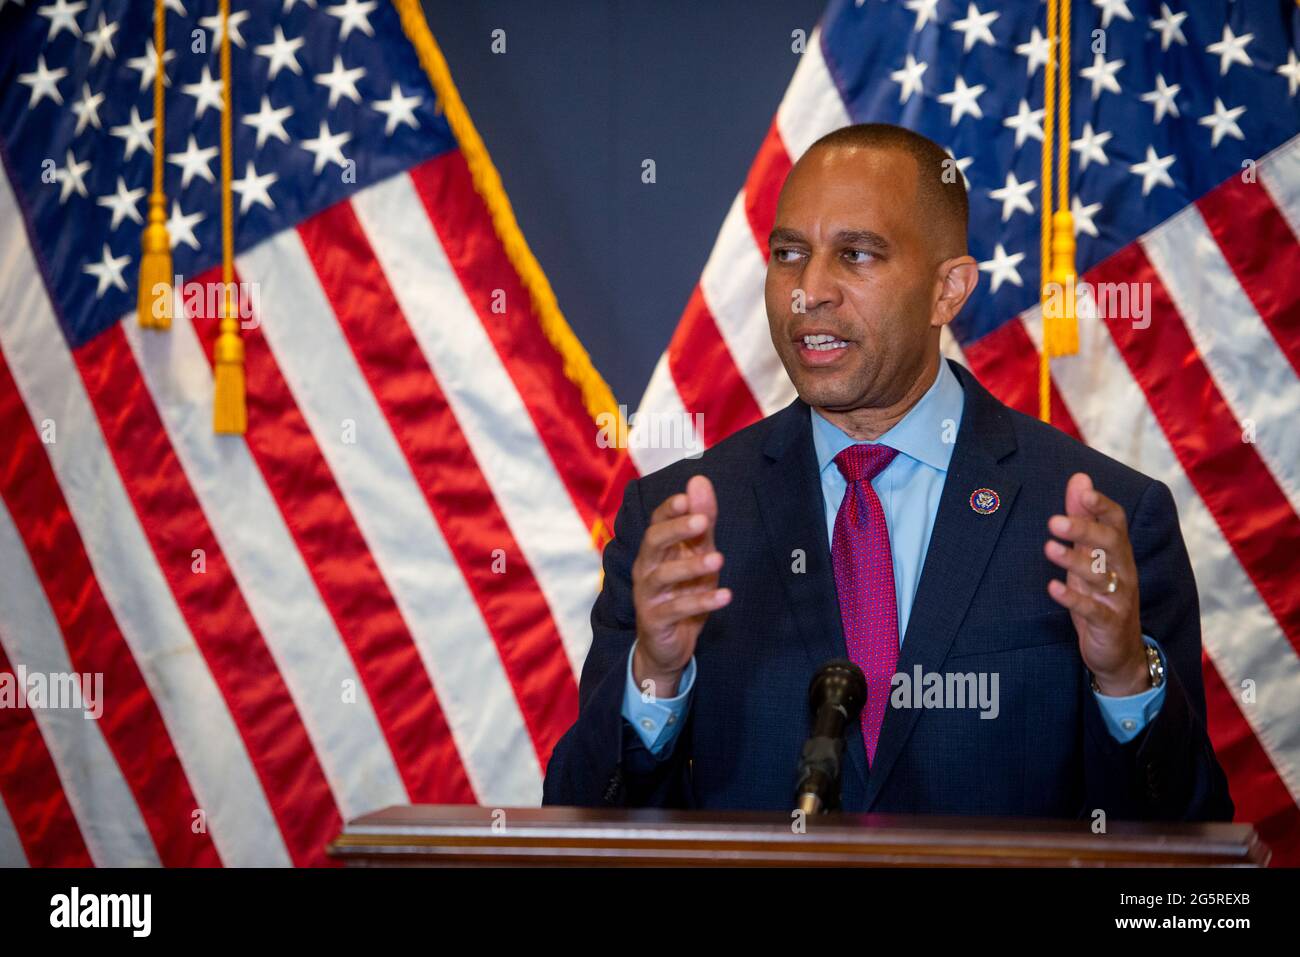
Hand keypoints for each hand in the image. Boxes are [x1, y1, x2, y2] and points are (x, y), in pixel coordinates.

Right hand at [631, 475, 730, 698]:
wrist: (669, 644)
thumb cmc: (683, 592)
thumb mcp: (697, 554)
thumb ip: (701, 521)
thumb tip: (699, 479)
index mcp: (655, 549)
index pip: (657, 522)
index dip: (669, 510)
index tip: (687, 498)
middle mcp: (646, 568)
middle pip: (653, 541)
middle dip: (676, 530)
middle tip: (701, 521)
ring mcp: (647, 595)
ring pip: (663, 575)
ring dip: (691, 566)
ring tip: (719, 560)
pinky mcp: (654, 620)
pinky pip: (676, 609)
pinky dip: (702, 601)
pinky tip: (726, 596)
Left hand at [1044, 473, 1148, 695]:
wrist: (1120, 652)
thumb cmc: (1100, 595)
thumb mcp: (1090, 555)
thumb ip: (1084, 518)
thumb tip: (1079, 478)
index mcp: (1118, 552)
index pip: (1117, 522)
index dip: (1102, 505)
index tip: (1084, 490)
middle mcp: (1123, 571)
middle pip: (1111, 543)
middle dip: (1085, 530)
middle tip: (1054, 521)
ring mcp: (1118, 598)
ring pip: (1100, 575)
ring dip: (1073, 560)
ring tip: (1049, 548)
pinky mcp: (1109, 623)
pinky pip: (1092, 609)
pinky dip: (1073, 598)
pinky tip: (1053, 588)